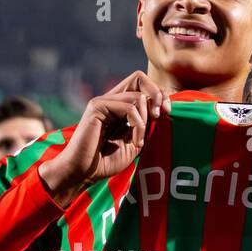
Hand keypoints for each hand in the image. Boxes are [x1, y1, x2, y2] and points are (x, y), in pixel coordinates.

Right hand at [38, 71, 169, 206]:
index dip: (158, 94)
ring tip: (139, 141)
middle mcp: (110, 100)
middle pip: (139, 77)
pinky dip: (138, 126)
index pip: (142, 85)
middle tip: (160, 115)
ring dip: (145, 121)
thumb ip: (145, 124)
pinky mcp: (97, 107)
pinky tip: (135, 142)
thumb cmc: (106, 161)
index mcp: (118, 106)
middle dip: (156, 93)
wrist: (84, 173)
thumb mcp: (134, 141)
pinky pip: (129, 108)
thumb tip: (162, 108)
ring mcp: (103, 102)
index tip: (167, 112)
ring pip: (138, 96)